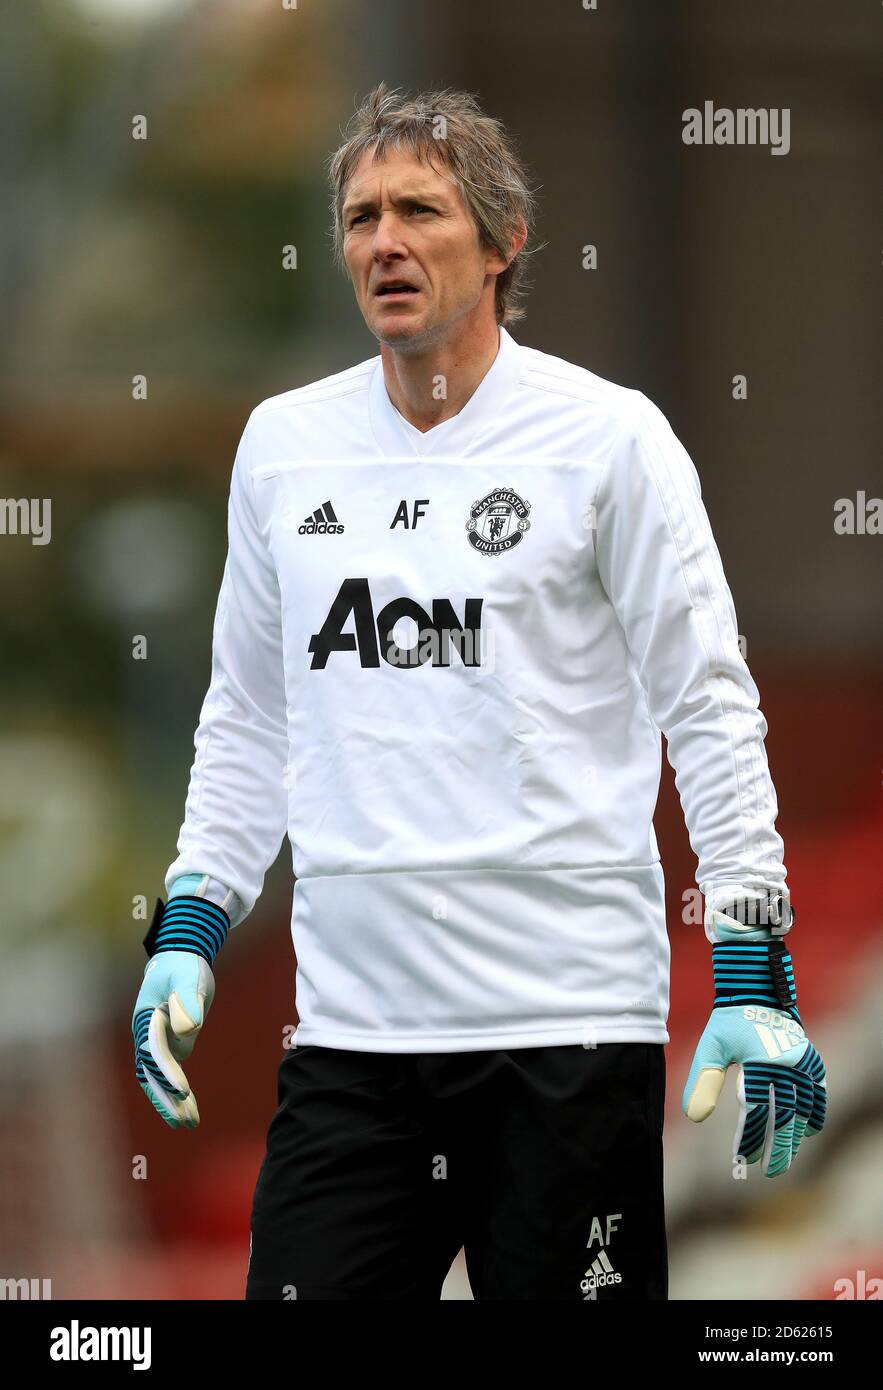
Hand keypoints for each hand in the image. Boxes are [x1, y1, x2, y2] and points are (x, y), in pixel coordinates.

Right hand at [132, 950, 214, 1127]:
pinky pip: (171, 1074)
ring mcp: (157, 1042)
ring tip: (190, 1123)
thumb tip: (187, 1030)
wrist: (183, 958)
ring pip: (160, 1079)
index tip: (182, 1091)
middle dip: (166, 1099)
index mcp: (146, 1019)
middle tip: (184, 1122)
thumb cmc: (184, 966)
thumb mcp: (188, 978)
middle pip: (152, 1073)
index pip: (155, 1051)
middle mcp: (146, 1035)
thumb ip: (187, 1001)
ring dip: (172, 1102)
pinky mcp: (170, 1045)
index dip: (167, 1072)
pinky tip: (191, 1110)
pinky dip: (180, 1092)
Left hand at [683, 894, 826, 1176]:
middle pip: (784, 1116)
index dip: (751, 1138)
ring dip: (796, 1135)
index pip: (756, 1111)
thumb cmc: (729, 1021)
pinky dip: (815, 1112)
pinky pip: (818, 1091)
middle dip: (777, 1147)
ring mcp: (802, 1062)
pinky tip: (809, 1130)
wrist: (756, 989)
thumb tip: (695, 1117)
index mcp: (761, 1062)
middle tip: (770, 1170)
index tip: (743, 1160)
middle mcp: (786, 1064)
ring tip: (786, 1156)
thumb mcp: (711, 1047)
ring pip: (804, 1108)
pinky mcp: (810, 1059)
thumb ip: (703, 1081)